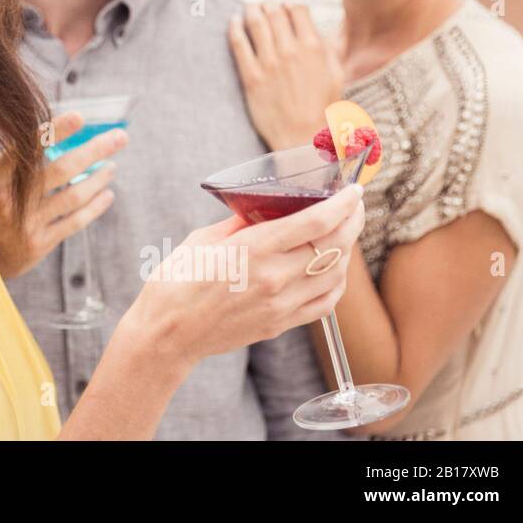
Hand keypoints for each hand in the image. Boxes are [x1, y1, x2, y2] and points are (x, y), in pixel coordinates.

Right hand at [0, 110, 126, 279]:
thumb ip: (17, 159)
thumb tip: (59, 128)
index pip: (27, 148)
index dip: (54, 132)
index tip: (80, 117)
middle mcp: (8, 200)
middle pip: (61, 170)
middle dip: (94, 151)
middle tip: (120, 137)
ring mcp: (25, 224)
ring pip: (73, 196)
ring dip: (98, 178)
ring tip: (112, 166)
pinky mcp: (39, 244)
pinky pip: (74, 221)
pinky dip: (94, 206)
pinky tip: (106, 194)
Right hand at [124, 184, 364, 368]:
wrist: (168, 332)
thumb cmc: (177, 281)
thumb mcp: (203, 238)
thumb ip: (239, 222)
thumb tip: (262, 207)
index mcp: (253, 249)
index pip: (316, 222)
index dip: (342, 203)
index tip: (353, 190)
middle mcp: (274, 277)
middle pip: (334, 246)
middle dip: (352, 220)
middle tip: (354, 205)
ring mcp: (281, 305)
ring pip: (335, 274)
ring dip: (346, 250)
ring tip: (343, 232)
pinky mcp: (280, 324)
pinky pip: (325, 303)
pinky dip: (336, 282)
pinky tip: (332, 269)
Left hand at [228, 1, 343, 149]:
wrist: (303, 138)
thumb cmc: (322, 110)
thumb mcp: (336, 75)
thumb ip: (328, 51)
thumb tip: (317, 32)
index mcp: (314, 48)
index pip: (298, 10)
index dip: (289, 4)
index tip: (284, 6)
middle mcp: (291, 51)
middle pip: (275, 12)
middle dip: (269, 4)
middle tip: (264, 5)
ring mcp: (269, 63)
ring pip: (256, 23)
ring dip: (251, 10)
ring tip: (248, 8)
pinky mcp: (251, 76)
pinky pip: (239, 44)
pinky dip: (235, 28)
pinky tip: (233, 21)